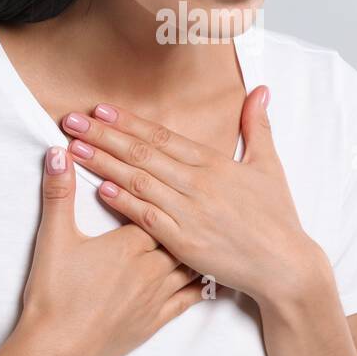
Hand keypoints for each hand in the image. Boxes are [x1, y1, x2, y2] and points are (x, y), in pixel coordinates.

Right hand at [12, 145, 206, 355]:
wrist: (58, 352)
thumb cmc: (54, 296)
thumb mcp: (54, 239)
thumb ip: (59, 193)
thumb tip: (58, 154)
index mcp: (130, 242)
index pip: (154, 203)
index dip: (161, 184)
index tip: (174, 168)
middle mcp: (152, 266)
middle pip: (179, 229)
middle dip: (188, 210)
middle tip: (207, 192)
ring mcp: (158, 295)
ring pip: (192, 261)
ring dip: (203, 244)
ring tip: (219, 226)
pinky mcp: (157, 320)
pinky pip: (191, 298)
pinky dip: (206, 283)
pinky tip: (218, 276)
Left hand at [59, 85, 326, 309]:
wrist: (285, 265)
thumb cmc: (277, 217)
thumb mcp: (269, 166)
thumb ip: (257, 127)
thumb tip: (260, 90)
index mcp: (214, 163)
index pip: (162, 135)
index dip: (128, 121)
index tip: (100, 108)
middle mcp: (198, 183)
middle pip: (143, 153)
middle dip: (103, 135)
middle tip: (71, 120)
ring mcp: (190, 212)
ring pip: (139, 181)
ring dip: (104, 163)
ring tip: (75, 149)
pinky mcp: (185, 241)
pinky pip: (148, 217)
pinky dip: (124, 202)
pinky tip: (100, 188)